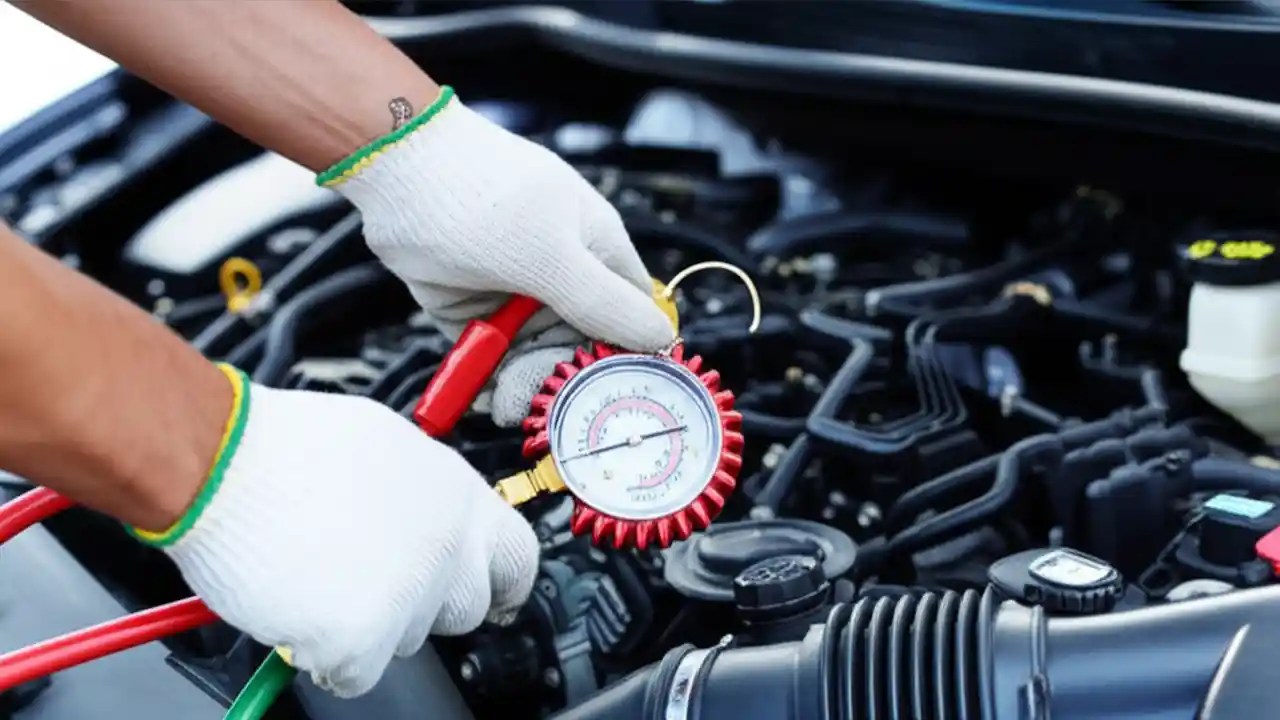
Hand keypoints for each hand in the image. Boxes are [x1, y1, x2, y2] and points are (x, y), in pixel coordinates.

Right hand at [152, 378, 537, 697]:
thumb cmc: (282, 448)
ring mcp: (411, 591)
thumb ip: (418, 496)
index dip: (503, 583)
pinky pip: (356, 673)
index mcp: (455, 493)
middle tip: (370, 578)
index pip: (518, 556)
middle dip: (422, 606)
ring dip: (370, 623)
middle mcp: (446, 543)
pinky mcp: (365, 632)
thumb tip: (422, 524)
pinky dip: (325, 655)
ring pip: (408, 640)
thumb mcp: (382, 448)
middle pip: (464, 609)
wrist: (224, 461)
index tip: (497, 597)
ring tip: (319, 570)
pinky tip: (300, 605)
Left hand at [330, 87, 675, 427]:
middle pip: (577, 345)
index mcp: (596, 250)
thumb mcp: (555, 258)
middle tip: (533, 401)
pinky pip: (488, 354)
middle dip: (559, 377)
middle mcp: (560, 273)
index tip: (605, 394)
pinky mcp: (472, 306)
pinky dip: (484, 378)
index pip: (630, 315)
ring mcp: (515, 290)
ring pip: (531, 355)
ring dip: (519, 383)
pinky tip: (478, 395)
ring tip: (501, 403)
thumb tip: (665, 339)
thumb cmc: (483, 200)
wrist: (395, 169)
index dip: (624, 356)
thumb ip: (607, 305)